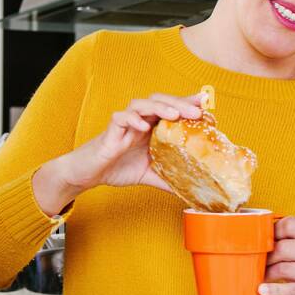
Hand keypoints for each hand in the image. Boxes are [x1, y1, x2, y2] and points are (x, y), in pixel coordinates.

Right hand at [32, 91, 204, 215]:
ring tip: (174, 115)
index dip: (188, 104)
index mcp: (150, 127)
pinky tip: (142, 126)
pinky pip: (120, 118)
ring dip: (159, 107)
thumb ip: (168, 180)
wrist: (88, 174)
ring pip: (141, 104)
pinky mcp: (110, 131)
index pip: (171, 109)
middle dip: (179, 103)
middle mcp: (139, 121)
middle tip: (197, 112)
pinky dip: (131, 119)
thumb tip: (190, 192)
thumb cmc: (115, 168)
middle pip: (160, 101)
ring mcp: (124, 124)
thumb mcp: (148, 175)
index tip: (207, 103)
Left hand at [258, 216, 294, 294]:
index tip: (263, 242)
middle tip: (260, 264)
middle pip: (284, 247)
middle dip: (267, 257)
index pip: (291, 224)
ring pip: (284, 268)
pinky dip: (273, 290)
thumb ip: (291, 241)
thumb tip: (258, 237)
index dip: (271, 232)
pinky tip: (262, 289)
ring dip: (268, 274)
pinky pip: (290, 289)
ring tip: (263, 276)